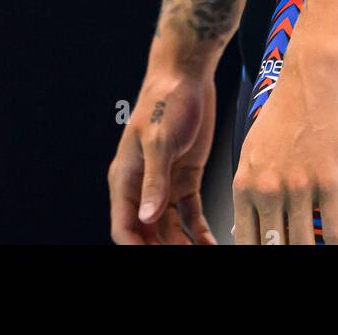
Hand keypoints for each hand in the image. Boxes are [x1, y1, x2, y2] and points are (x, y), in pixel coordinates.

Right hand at [108, 71, 218, 244]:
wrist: (187, 75)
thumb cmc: (166, 100)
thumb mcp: (159, 141)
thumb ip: (154, 181)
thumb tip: (146, 217)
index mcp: (125, 177)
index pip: (124, 227)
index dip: (137, 248)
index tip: (156, 260)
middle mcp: (142, 186)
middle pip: (148, 234)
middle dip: (163, 250)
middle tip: (188, 261)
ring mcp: (164, 185)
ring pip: (171, 230)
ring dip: (184, 247)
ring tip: (205, 257)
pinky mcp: (185, 180)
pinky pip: (191, 217)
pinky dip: (201, 234)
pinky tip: (213, 244)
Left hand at [232, 49, 337, 244]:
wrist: (314, 75)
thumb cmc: (286, 111)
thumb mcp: (254, 150)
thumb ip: (249, 190)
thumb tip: (242, 229)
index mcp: (246, 183)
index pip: (245, 240)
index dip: (258, 253)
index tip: (270, 253)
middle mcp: (268, 189)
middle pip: (273, 247)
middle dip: (284, 253)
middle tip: (294, 250)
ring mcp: (299, 187)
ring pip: (303, 245)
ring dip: (312, 251)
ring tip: (317, 250)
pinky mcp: (330, 181)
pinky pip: (334, 232)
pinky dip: (337, 245)